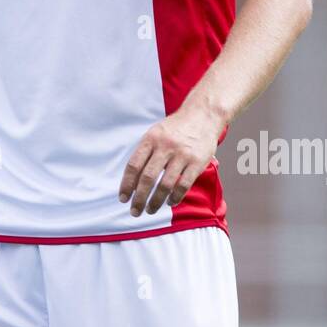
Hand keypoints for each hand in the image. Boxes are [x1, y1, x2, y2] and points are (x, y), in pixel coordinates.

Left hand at [118, 99, 224, 216]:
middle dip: (139, 198)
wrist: (203, 115)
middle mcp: (165, 146)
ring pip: (165, 185)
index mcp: (151, 139)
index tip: (123, 198)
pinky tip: (169, 202)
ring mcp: (182, 155)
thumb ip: (145, 152)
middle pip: (148, 178)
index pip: (134, 165)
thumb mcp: (156, 132)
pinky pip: (183, 185)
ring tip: (150, 210)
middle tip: (135, 211)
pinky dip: (175, 197)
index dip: (127, 184)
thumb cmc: (176, 128)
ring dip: (156, 201)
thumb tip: (132, 180)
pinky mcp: (197, 162)